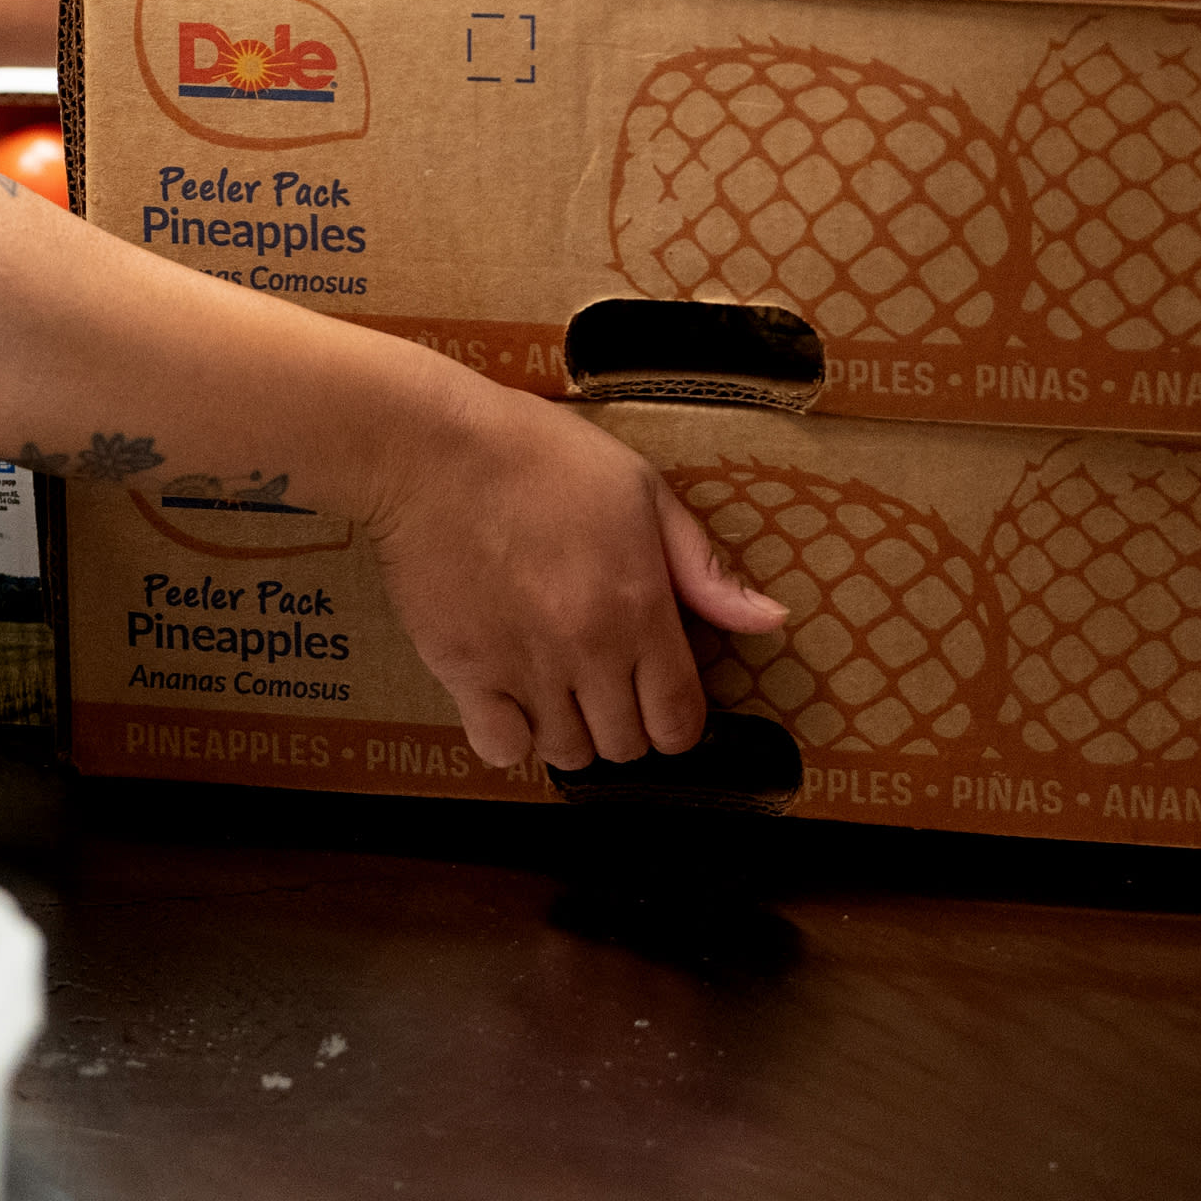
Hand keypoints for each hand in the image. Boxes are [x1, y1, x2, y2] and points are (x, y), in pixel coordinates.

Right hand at [360, 375, 786, 772]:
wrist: (431, 448)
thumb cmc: (538, 457)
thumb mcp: (642, 491)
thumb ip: (705, 567)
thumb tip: (768, 619)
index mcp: (641, 608)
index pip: (680, 721)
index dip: (675, 721)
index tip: (657, 698)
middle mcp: (588, 650)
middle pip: (626, 746)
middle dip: (624, 724)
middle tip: (603, 685)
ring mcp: (524, 667)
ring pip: (566, 753)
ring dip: (568, 731)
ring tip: (555, 689)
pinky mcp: (464, 670)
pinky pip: (501, 748)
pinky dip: (509, 737)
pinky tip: (508, 700)